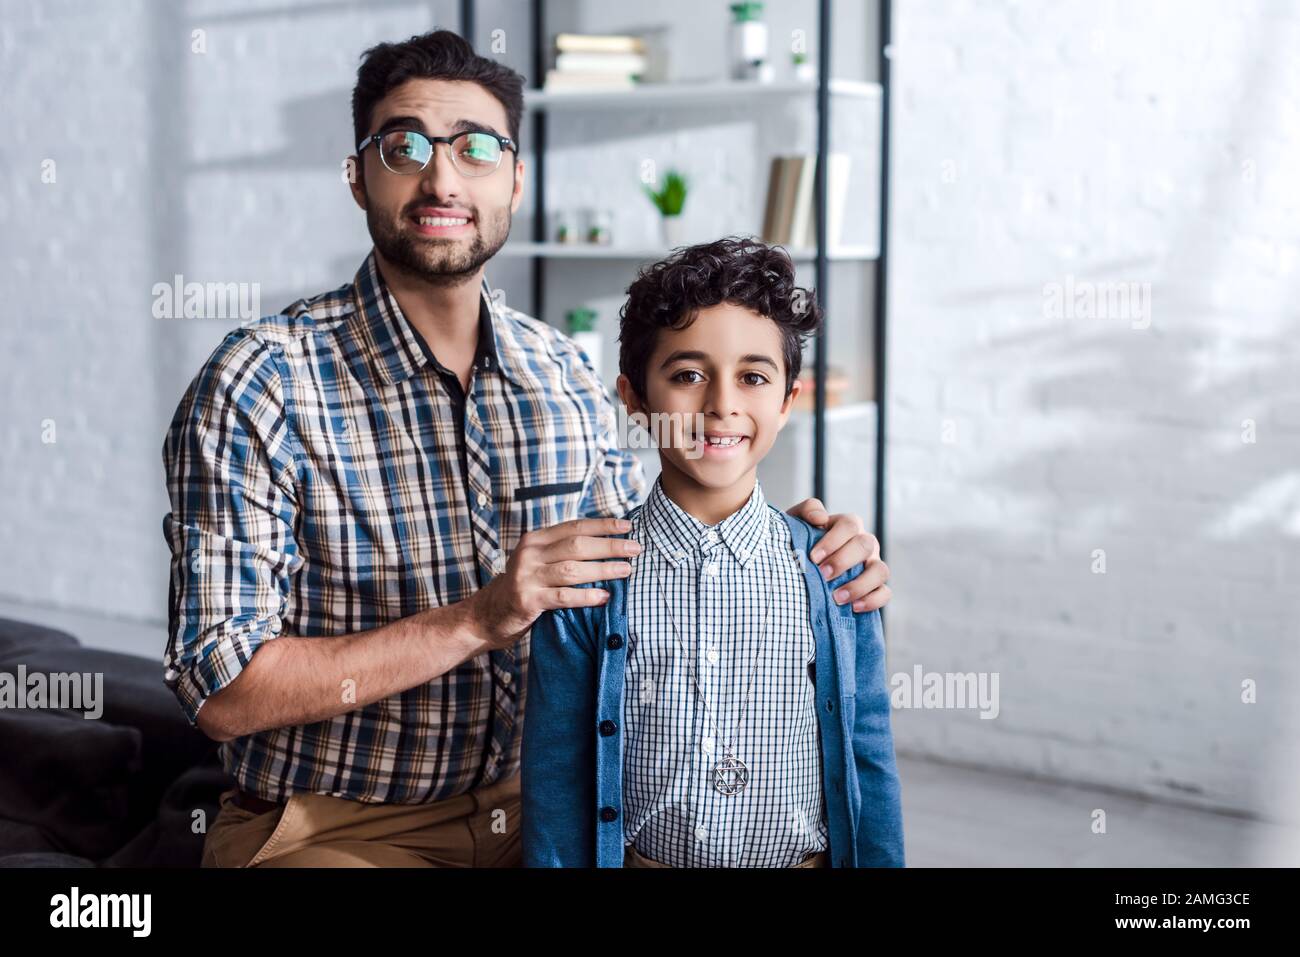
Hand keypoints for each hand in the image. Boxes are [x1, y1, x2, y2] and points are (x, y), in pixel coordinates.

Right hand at [467, 517, 642, 647]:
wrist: (485, 616)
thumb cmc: (522, 588)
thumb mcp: (537, 562)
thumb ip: (562, 552)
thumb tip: (606, 544)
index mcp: (535, 540)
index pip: (574, 526)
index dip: (603, 525)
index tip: (628, 526)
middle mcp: (530, 554)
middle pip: (577, 545)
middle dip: (610, 545)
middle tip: (636, 548)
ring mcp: (527, 577)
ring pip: (572, 569)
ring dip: (603, 569)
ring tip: (627, 570)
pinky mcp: (527, 600)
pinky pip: (562, 597)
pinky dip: (586, 596)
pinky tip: (604, 597)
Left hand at [785, 498, 890, 612]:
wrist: (801, 568)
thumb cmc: (800, 543)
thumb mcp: (797, 523)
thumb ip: (807, 510)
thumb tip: (820, 518)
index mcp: (848, 526)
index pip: (849, 525)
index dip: (833, 540)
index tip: (813, 557)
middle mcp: (864, 543)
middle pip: (865, 545)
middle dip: (843, 561)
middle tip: (823, 575)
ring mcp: (873, 565)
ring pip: (880, 570)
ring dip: (860, 584)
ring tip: (837, 597)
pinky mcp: (876, 587)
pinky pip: (885, 593)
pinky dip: (872, 600)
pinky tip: (854, 607)